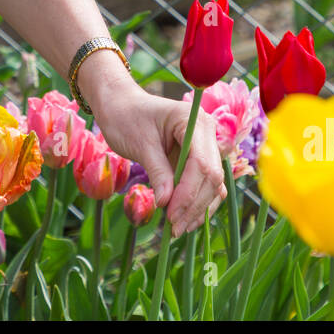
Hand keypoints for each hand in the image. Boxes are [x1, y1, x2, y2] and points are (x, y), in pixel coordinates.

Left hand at [84, 62, 225, 237]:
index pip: (201, 163)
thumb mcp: (140, 145)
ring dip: (198, 208)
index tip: (170, 215)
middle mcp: (206, 132)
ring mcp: (205, 145)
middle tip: (173, 228)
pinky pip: (205, 184)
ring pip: (213, 184)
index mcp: (194, 121)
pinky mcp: (198, 158)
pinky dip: (197, 203)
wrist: (120, 104)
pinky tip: (184, 220)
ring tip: (177, 229)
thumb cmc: (126, 117)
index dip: (188, 193)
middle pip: (211, 176)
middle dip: (193, 204)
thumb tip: (166, 203)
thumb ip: (157, 172)